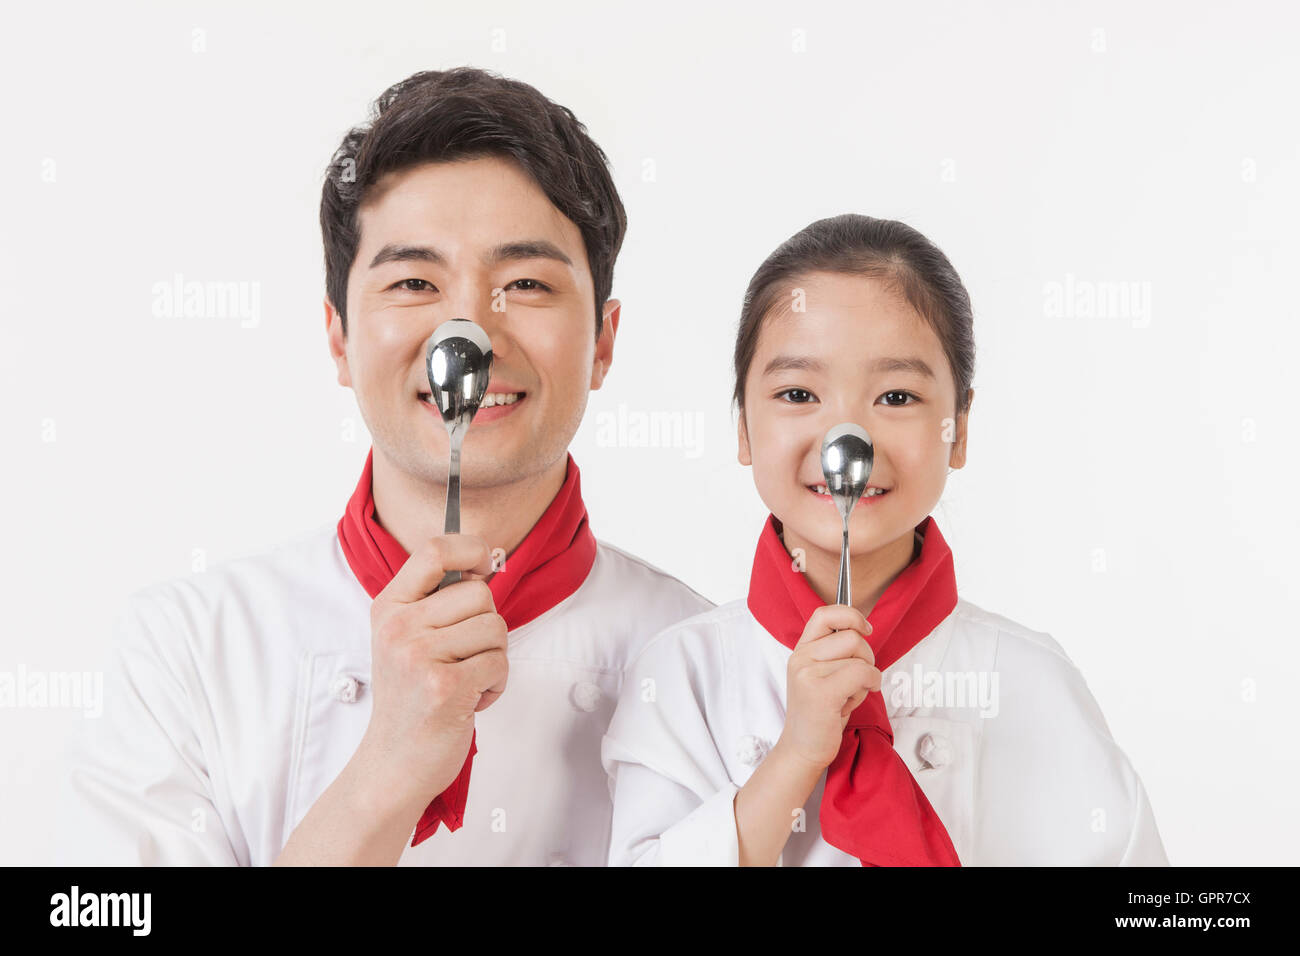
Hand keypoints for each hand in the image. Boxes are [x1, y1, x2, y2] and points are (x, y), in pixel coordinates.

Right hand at [359, 534, 506, 806]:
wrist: (393, 762)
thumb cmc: (411, 697)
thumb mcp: (406, 639)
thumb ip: (436, 601)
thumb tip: (485, 563)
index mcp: (389, 608)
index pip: (433, 550)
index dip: (470, 549)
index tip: (485, 564)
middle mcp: (399, 627)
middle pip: (479, 593)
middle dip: (487, 625)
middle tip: (464, 656)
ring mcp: (419, 656)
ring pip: (495, 627)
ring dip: (493, 658)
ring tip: (465, 680)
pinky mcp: (444, 686)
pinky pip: (499, 662)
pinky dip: (495, 684)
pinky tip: (469, 700)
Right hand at [776, 604, 880, 771]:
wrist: (802, 748)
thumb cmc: (819, 713)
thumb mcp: (821, 675)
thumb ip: (834, 651)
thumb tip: (862, 629)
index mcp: (801, 650)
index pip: (825, 614)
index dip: (850, 615)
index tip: (865, 629)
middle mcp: (801, 658)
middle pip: (852, 636)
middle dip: (867, 657)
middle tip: (857, 680)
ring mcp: (808, 674)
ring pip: (861, 658)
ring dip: (867, 678)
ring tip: (848, 695)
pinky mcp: (821, 692)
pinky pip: (863, 674)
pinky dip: (870, 686)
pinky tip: (854, 701)